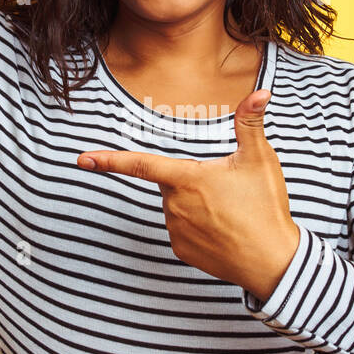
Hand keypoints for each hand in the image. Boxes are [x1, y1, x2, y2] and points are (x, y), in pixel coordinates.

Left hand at [77, 89, 301, 302]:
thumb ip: (250, 123)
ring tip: (231, 214)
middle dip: (194, 181)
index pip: (140, 165)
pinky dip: (199, 227)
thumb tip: (260, 92)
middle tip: (230, 193)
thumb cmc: (265, 208)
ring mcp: (176, 231)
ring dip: (197, 204)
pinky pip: (183, 230)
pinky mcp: (181, 251)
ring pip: (177, 206)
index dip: (109, 160)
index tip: (82, 159)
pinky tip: (223, 232)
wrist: (272, 261)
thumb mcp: (259, 160)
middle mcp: (174, 206)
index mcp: (186, 179)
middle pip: (173, 183)